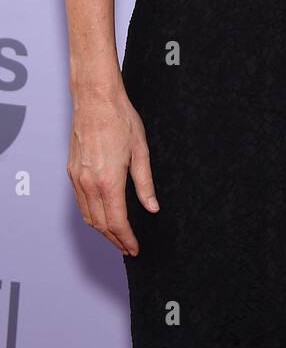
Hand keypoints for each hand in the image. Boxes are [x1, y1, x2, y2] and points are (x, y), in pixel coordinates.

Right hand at [67, 85, 158, 254]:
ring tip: (117, 236)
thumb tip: (152, 207)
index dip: (126, 239)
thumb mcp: (141, 151)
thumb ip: (145, 183)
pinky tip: (102, 214)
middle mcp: (89, 183)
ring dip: (102, 230)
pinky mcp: (72, 171)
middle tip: (127, 247)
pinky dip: (91, 214)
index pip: (117, 221)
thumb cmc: (120, 119)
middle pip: (100, 224)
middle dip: (114, 239)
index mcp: (108, 180)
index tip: (134, 248)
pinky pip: (80, 202)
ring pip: (87, 215)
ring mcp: (77, 178)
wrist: (95, 99)